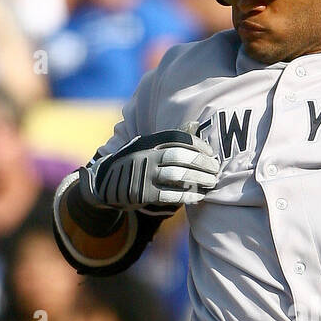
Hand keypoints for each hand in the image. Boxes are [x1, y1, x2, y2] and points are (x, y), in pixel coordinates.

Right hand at [86, 124, 219, 213]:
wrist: (104, 183)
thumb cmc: (134, 162)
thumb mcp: (147, 145)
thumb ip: (170, 138)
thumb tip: (195, 124)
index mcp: (148, 141)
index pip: (177, 138)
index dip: (197, 144)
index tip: (210, 152)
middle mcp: (145, 155)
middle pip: (180, 156)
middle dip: (201, 162)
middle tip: (215, 168)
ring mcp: (143, 175)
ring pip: (177, 175)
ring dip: (198, 179)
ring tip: (212, 182)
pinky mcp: (142, 194)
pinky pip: (169, 195)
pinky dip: (187, 196)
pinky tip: (198, 197)